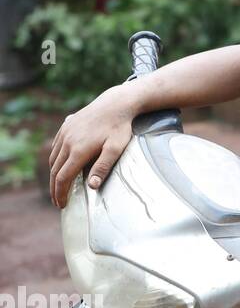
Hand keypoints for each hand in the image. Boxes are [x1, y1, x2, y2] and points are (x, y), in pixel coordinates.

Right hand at [48, 85, 138, 208]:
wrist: (116, 103)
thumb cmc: (119, 127)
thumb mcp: (116, 148)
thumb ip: (103, 167)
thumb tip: (91, 186)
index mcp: (78, 150)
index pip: (63, 177)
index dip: (60, 193)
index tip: (62, 205)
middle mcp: (67, 142)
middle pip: (55, 170)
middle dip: (54, 188)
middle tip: (57, 202)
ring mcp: (65, 133)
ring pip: (53, 159)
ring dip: (53, 175)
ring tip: (57, 187)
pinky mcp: (66, 126)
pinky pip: (56, 147)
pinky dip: (55, 160)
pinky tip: (59, 166)